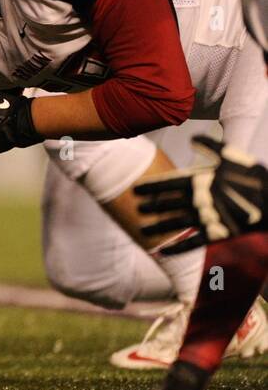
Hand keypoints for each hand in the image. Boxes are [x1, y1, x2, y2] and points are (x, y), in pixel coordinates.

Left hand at [136, 134, 267, 253]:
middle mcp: (200, 200)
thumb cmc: (253, 176)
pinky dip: (177, 248)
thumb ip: (210, 145)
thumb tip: (191, 137)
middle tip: (136, 209)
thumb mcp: (233, 155)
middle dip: (151, 206)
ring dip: (158, 227)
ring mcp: (208, 218)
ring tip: (141, 230)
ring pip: (176, 224)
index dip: (150, 187)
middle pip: (168, 204)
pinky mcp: (218, 234)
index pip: (168, 184)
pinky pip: (193, 243)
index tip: (135, 189)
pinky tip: (163, 252)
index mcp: (201, 180)